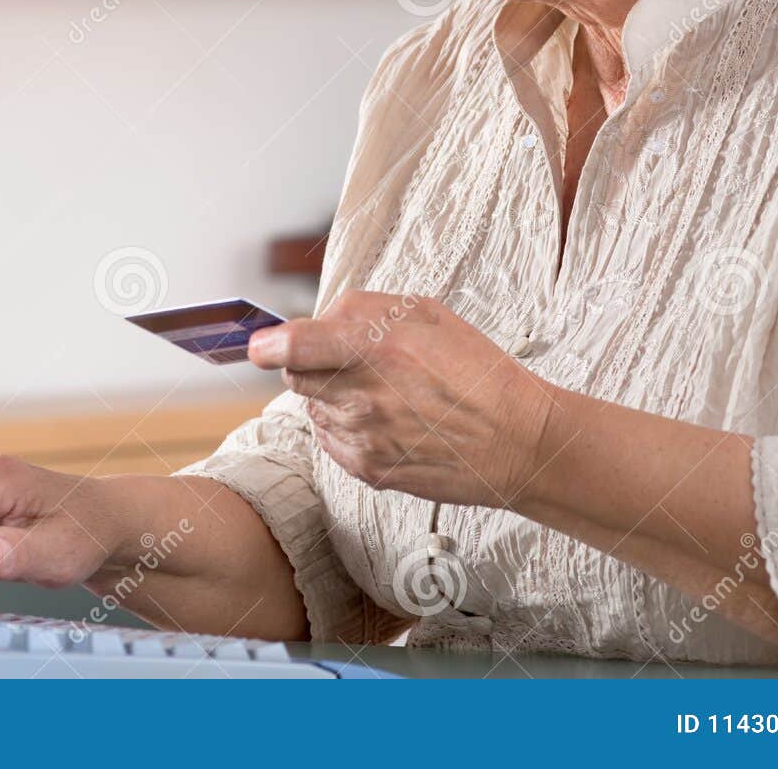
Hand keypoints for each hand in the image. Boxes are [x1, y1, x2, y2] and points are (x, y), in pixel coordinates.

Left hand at [247, 290, 559, 507]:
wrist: (517, 441)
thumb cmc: (478, 372)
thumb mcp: (427, 314)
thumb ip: (364, 309)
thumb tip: (321, 317)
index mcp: (374, 347)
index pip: (292, 345)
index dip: (267, 343)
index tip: (260, 343)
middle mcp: (361, 395)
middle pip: (294, 376)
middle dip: (308, 363)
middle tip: (346, 361)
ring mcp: (362, 437)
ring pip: (313, 408)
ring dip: (331, 397)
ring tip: (381, 394)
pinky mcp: (367, 469)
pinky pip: (332, 442)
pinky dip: (346, 429)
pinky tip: (386, 421)